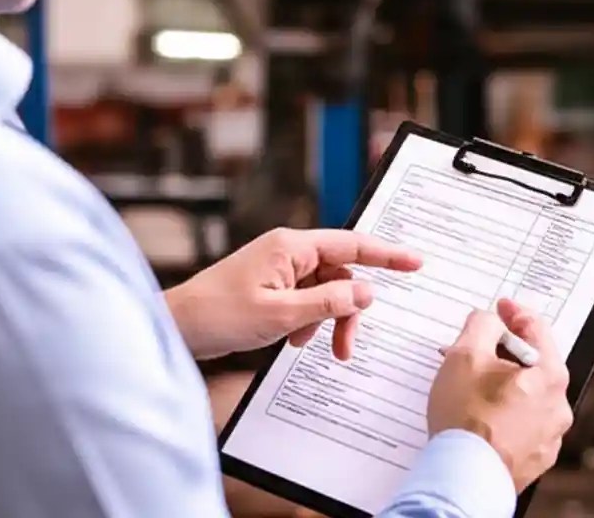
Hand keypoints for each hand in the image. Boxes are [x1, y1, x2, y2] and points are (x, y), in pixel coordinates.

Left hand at [165, 229, 420, 360]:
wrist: (177, 327)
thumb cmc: (218, 315)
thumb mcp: (281, 315)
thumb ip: (328, 303)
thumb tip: (365, 294)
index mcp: (292, 247)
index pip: (352, 245)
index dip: (387, 255)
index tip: (416, 262)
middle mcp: (288, 251)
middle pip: (340, 276)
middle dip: (347, 311)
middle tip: (345, 347)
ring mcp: (279, 268)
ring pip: (325, 291)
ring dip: (325, 320)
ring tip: (309, 345)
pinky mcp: (271, 285)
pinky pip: (306, 299)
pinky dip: (307, 321)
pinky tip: (292, 339)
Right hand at [427, 300, 573, 491]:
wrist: (463, 477)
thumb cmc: (466, 420)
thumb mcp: (465, 355)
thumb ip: (481, 325)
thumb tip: (488, 321)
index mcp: (550, 376)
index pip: (537, 329)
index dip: (514, 312)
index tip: (501, 308)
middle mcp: (558, 406)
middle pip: (533, 364)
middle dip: (504, 353)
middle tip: (478, 350)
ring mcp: (548, 436)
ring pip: (527, 397)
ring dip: (504, 386)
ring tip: (473, 388)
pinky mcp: (534, 458)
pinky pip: (522, 425)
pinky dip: (505, 416)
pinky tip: (480, 417)